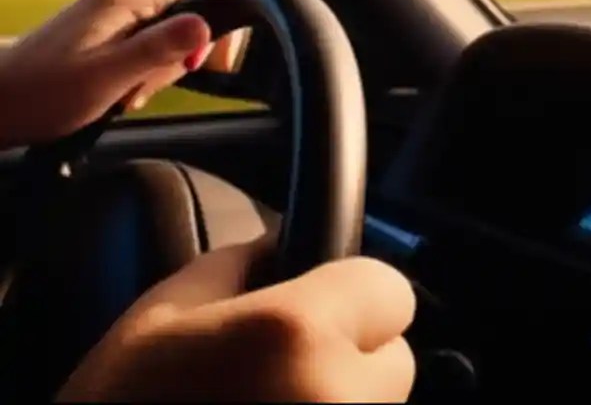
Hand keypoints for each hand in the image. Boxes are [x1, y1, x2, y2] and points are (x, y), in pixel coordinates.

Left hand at [0, 0, 233, 149]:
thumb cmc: (44, 93)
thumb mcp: (109, 76)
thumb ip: (160, 49)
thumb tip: (206, 25)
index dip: (212, 29)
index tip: (203, 67)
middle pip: (185, 18)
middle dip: (179, 58)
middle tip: (144, 86)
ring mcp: (111, 15)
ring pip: (166, 38)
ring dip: (158, 72)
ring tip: (126, 94)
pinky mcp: (104, 35)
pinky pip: (144, 50)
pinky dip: (140, 75)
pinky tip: (119, 93)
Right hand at [56, 239, 417, 402]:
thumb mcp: (157, 320)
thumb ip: (234, 266)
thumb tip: (279, 241)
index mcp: (298, 334)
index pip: (390, 287)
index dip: (352, 292)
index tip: (318, 304)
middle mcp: (340, 392)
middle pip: (394, 354)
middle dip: (350, 353)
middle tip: (279, 369)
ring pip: (380, 401)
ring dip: (343, 396)